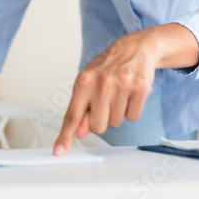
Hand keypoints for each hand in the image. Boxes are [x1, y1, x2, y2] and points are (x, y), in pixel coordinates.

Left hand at [53, 30, 159, 155]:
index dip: (65, 135)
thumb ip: (82, 107)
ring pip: (116, 122)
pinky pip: (132, 117)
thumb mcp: (89, 82)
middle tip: (105, 102)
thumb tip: (79, 132)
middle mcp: (101, 83)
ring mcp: (121, 85)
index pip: (72, 115)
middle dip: (102, 119)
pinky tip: (130, 94)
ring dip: (117, 113)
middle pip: (97, 126)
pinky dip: (132, 110)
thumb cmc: (109, 66)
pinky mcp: (140, 88)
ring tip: (118, 94)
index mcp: (84, 81)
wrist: (135, 48)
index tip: (59, 150)